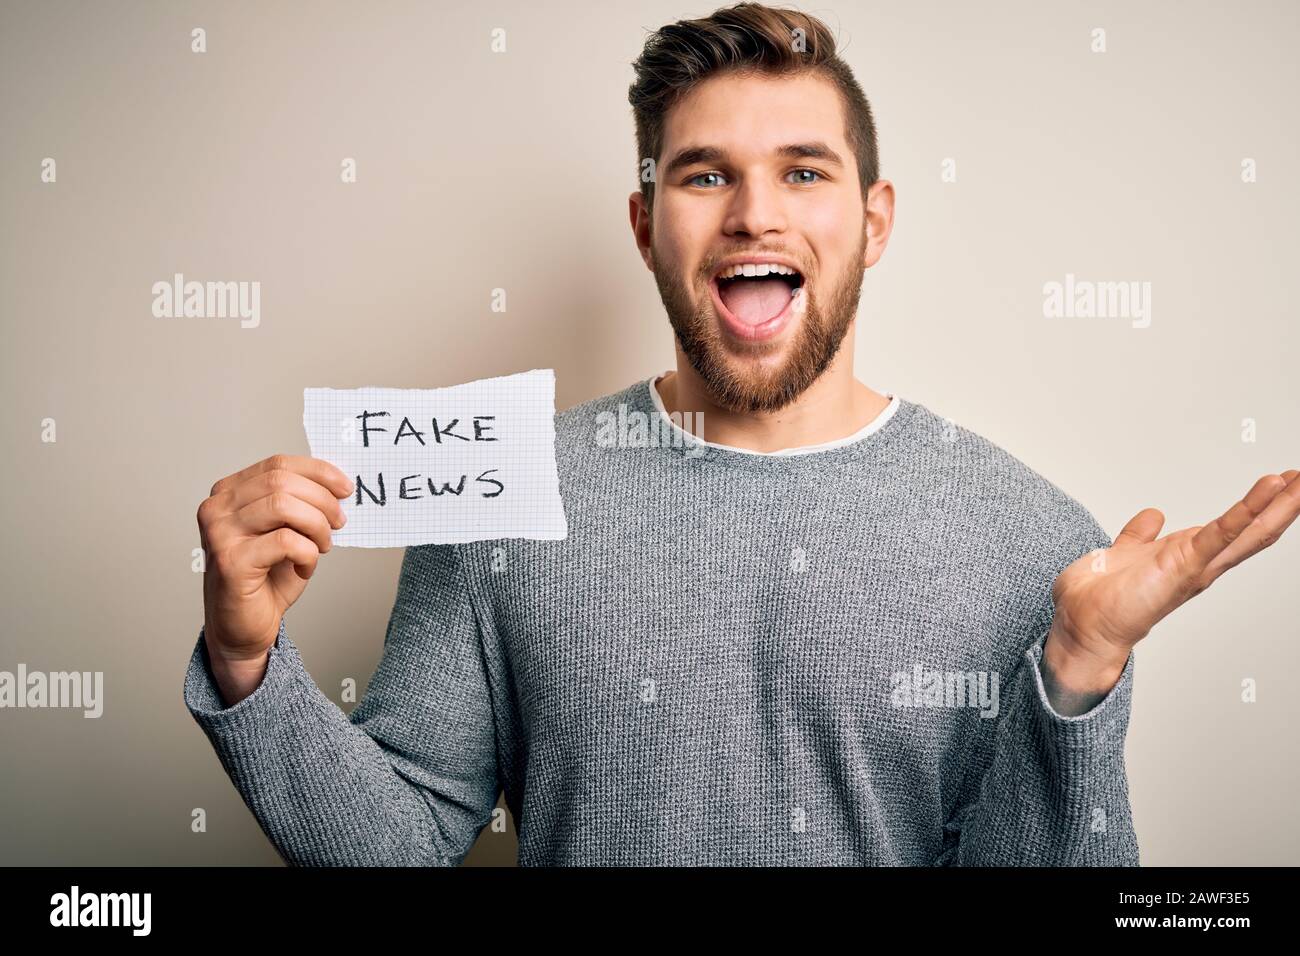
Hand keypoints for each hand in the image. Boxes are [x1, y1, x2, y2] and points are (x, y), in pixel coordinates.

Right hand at [197, 454, 352, 670]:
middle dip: (322, 500)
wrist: (244, 627)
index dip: (318, 472)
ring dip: (317, 525)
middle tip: (339, 522)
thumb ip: (300, 504)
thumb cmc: (266, 579)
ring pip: (283, 506)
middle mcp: (216, 508)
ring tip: (323, 545)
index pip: (277, 464)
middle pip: (281, 481)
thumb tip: (338, 485)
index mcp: (228, 493)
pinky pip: (286, 541)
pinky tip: (304, 566)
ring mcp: (219, 534)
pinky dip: (307, 553)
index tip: (345, 488)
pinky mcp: (231, 561)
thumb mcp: (287, 531)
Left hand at [1043, 469, 1298, 702]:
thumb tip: (1153, 516)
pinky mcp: (1182, 565)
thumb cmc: (1100, 599)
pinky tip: (1268, 489)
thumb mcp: (1125, 553)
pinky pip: (1220, 533)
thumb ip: (1140, 535)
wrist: (1081, 624)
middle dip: (1284, 504)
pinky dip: (1245, 510)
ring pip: (1248, 531)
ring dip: (1278, 504)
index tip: (1284, 481)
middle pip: (1254, 530)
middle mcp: (1200, 563)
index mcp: (1188, 556)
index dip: (1260, 505)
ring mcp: (1195, 566)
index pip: (1235, 527)